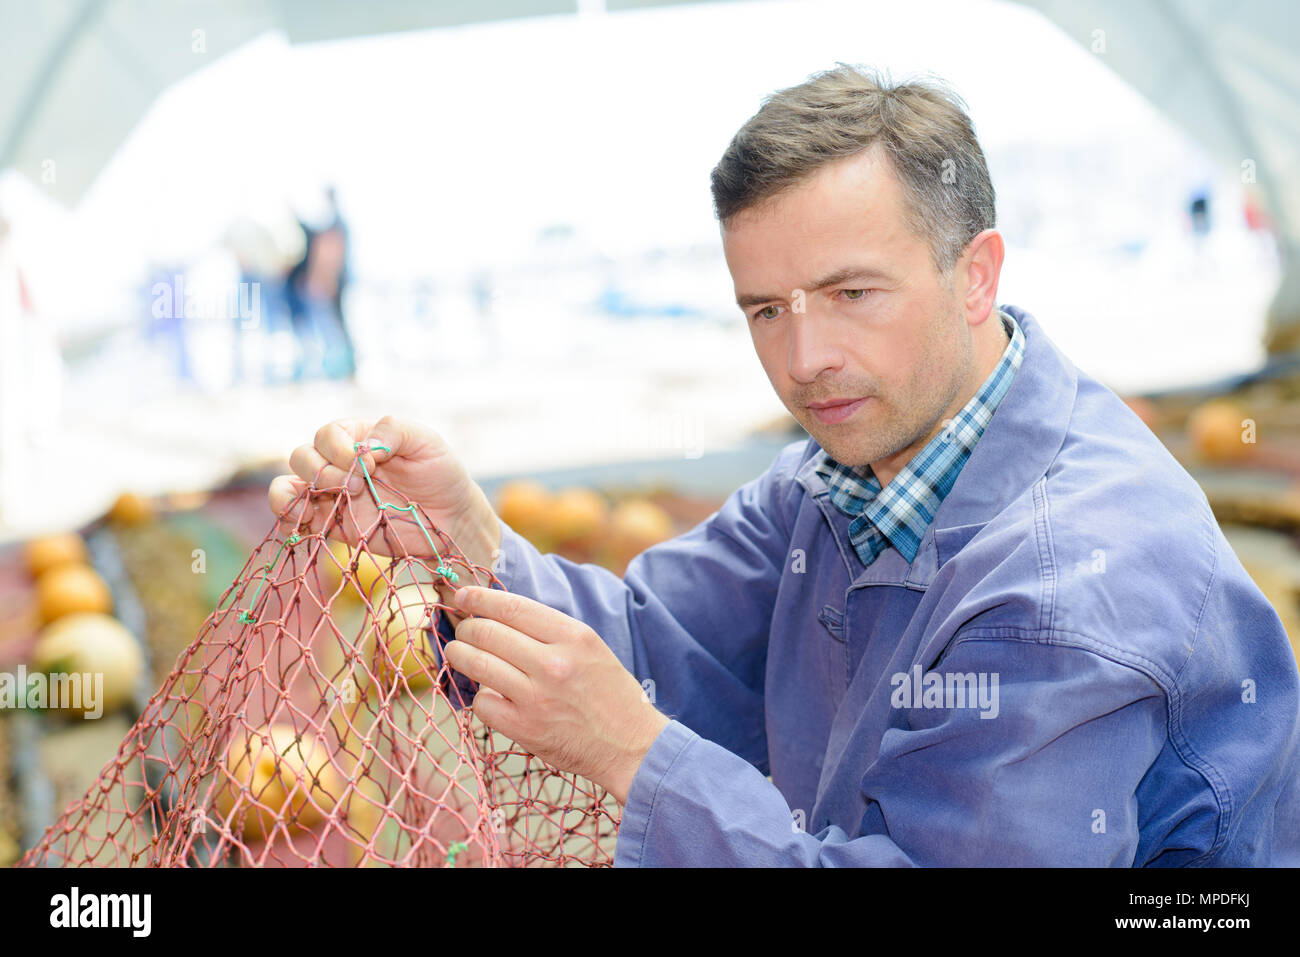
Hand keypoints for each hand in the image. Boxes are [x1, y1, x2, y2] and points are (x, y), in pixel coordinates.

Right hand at [268, 416, 500, 593]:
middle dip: (323, 470)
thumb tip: (363, 446)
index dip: (340, 448)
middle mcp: (339, 463)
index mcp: (357, 437)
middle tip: (358, 487)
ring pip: (288, 485)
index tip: (372, 464)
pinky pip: (295, 518)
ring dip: (294, 494)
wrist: (451, 518)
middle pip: (302, 456)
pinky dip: (289, 518)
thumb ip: (394, 430)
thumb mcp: (426, 441)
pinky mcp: (332, 523)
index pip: (328, 434)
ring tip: (318, 505)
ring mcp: (333, 494)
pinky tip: (304, 523)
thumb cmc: (441, 473)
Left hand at [443, 585, 669, 805]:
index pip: (512, 607)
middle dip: (466, 628)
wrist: (630, 745)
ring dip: (459, 655)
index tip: (464, 596)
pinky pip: (482, 703)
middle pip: (487, 633)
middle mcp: (553, 663)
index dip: (479, 598)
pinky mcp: (524, 728)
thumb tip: (498, 613)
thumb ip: (548, 629)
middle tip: (463, 630)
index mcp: (573, 636)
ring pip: (477, 664)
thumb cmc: (608, 693)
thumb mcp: (589, 647)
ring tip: (458, 653)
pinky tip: (490, 695)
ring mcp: (536, 698)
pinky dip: (480, 696)